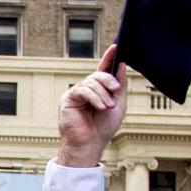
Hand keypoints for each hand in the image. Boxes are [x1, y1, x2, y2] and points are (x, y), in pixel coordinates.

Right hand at [58, 49, 127, 166]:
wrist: (91, 143)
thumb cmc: (104, 127)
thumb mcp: (118, 104)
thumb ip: (120, 85)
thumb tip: (122, 65)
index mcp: (99, 89)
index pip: (104, 69)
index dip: (109, 57)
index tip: (116, 47)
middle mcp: (88, 88)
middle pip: (98, 74)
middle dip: (109, 80)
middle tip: (116, 90)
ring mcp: (77, 92)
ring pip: (91, 82)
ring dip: (102, 94)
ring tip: (107, 107)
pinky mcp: (69, 98)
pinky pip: (83, 90)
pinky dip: (94, 97)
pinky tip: (100, 107)